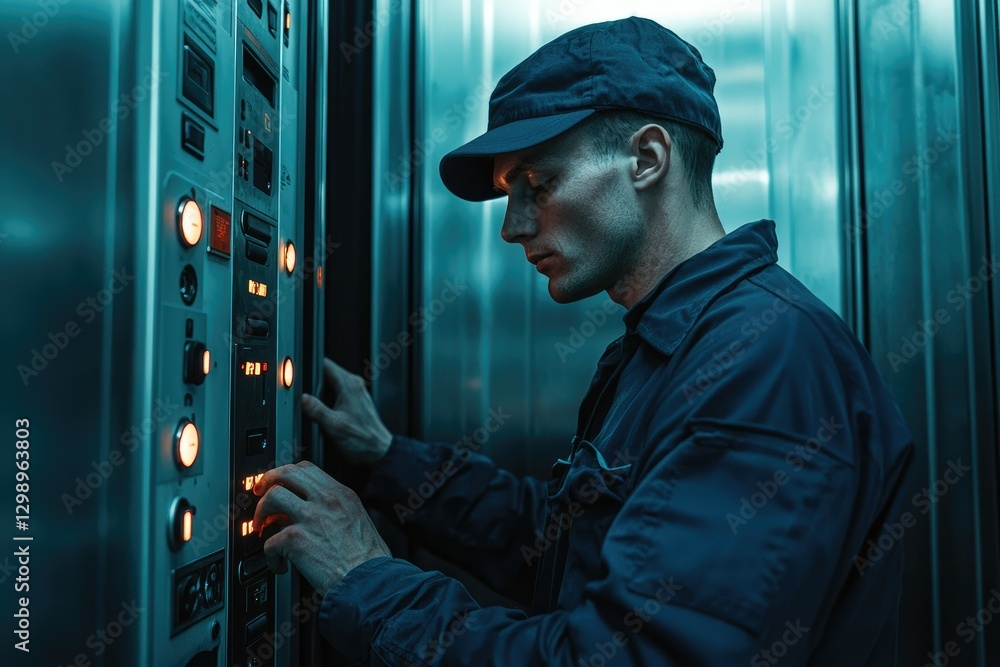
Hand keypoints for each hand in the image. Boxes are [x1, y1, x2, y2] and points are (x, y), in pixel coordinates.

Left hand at [253, 460, 390, 592]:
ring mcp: (310, 517)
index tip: (278, 484)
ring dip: (261, 514)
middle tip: (259, 494)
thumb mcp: (358, 521)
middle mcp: (326, 500)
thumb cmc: (368, 561)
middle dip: (267, 481)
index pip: (307, 469)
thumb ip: (335, 510)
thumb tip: (307, 512)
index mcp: (342, 495)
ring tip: (262, 530)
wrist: (369, 582)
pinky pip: (269, 541)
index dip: (286, 475)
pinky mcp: (296, 540)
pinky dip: (271, 556)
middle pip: (287, 473)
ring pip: (272, 497)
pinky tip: (280, 565)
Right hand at [302, 358, 392, 464]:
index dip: (310, 366)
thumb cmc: (362, 439)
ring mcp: (355, 391)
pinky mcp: (355, 400)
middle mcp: (354, 384)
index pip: (326, 364)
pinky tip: (324, 411)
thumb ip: (318, 410)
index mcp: (349, 385)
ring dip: (320, 390)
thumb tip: (304, 398)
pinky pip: (336, 391)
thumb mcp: (335, 426)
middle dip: (313, 379)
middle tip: (303, 393)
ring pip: (331, 382)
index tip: (298, 373)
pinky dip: (327, 398)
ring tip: (313, 404)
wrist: (378, 450)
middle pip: (327, 372)